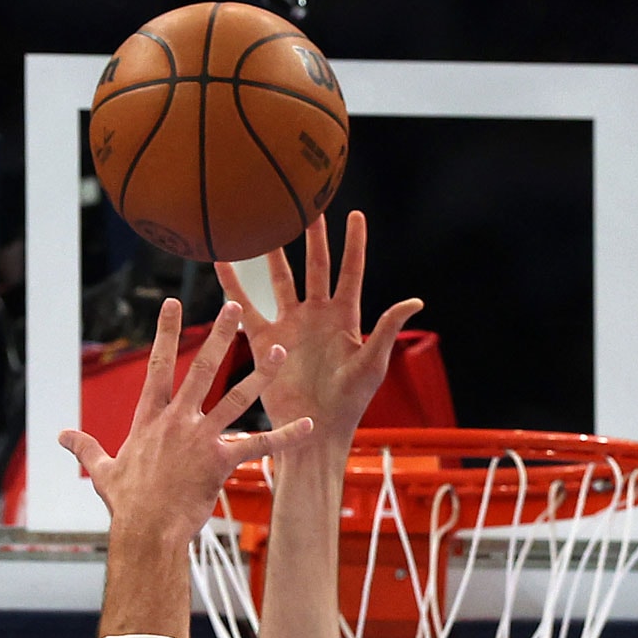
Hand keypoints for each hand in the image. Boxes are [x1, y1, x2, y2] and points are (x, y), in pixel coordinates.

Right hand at [60, 298, 311, 544]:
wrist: (145, 532)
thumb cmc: (126, 505)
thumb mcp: (101, 471)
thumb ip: (84, 447)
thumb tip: (60, 435)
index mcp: (150, 419)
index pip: (158, 365)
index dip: (165, 332)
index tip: (173, 303)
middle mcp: (176, 421)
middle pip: (201, 369)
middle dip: (220, 336)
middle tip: (235, 308)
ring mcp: (200, 439)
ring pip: (236, 398)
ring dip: (260, 375)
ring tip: (279, 353)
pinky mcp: (220, 462)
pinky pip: (259, 446)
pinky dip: (285, 436)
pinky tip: (308, 425)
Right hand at [216, 213, 422, 450]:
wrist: (314, 433)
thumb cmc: (349, 404)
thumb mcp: (372, 365)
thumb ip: (387, 329)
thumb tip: (415, 301)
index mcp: (345, 318)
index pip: (351, 272)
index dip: (354, 244)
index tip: (355, 215)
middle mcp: (317, 316)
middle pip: (315, 266)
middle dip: (312, 236)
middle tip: (306, 204)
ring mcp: (290, 326)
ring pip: (281, 281)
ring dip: (272, 254)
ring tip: (265, 224)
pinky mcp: (266, 341)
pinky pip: (247, 308)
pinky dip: (234, 286)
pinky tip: (222, 262)